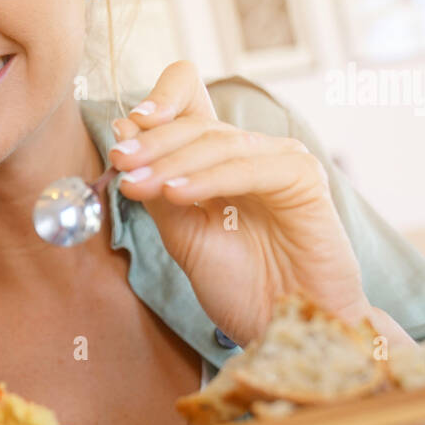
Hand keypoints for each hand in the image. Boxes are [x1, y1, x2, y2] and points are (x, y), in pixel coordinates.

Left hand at [108, 61, 370, 345]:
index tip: (127, 124)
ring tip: (138, 184)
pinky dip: (208, 178)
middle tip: (120, 163)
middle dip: (152, 143)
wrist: (282, 327)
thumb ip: (156, 186)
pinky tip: (176, 192)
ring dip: (171, 161)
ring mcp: (280, 159)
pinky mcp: (303, 178)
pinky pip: (249, 168)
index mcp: (219, 158)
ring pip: (218, 144)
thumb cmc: (237, 285)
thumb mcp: (182, 234)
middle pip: (197, 124)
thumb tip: (123, 131)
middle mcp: (251, 151)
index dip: (162, 98)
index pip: (192, 99)